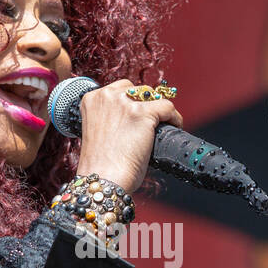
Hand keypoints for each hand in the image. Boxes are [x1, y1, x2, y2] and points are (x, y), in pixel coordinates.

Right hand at [74, 79, 183, 194]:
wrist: (103, 179)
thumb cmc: (100, 165)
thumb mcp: (99, 133)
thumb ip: (111, 119)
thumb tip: (134, 119)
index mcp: (92, 100)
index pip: (119, 89)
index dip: (133, 102)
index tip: (139, 114)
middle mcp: (106, 96)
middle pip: (137, 90)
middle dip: (146, 104)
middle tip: (153, 122)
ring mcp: (124, 103)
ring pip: (153, 96)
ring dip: (160, 109)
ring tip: (165, 124)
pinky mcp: (142, 113)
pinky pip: (167, 107)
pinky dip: (174, 118)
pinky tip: (176, 126)